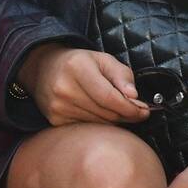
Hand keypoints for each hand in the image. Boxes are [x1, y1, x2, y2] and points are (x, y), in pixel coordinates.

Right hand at [17, 44, 147, 125]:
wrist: (44, 68)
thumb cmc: (79, 63)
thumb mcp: (103, 59)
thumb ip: (122, 75)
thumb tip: (134, 97)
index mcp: (77, 68)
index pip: (110, 98)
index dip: (130, 108)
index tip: (144, 110)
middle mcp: (64, 88)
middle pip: (106, 113)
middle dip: (126, 115)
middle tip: (138, 113)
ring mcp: (58, 107)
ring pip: (98, 123)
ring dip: (114, 121)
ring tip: (119, 111)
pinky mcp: (55, 120)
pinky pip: (86, 128)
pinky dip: (99, 124)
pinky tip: (101, 115)